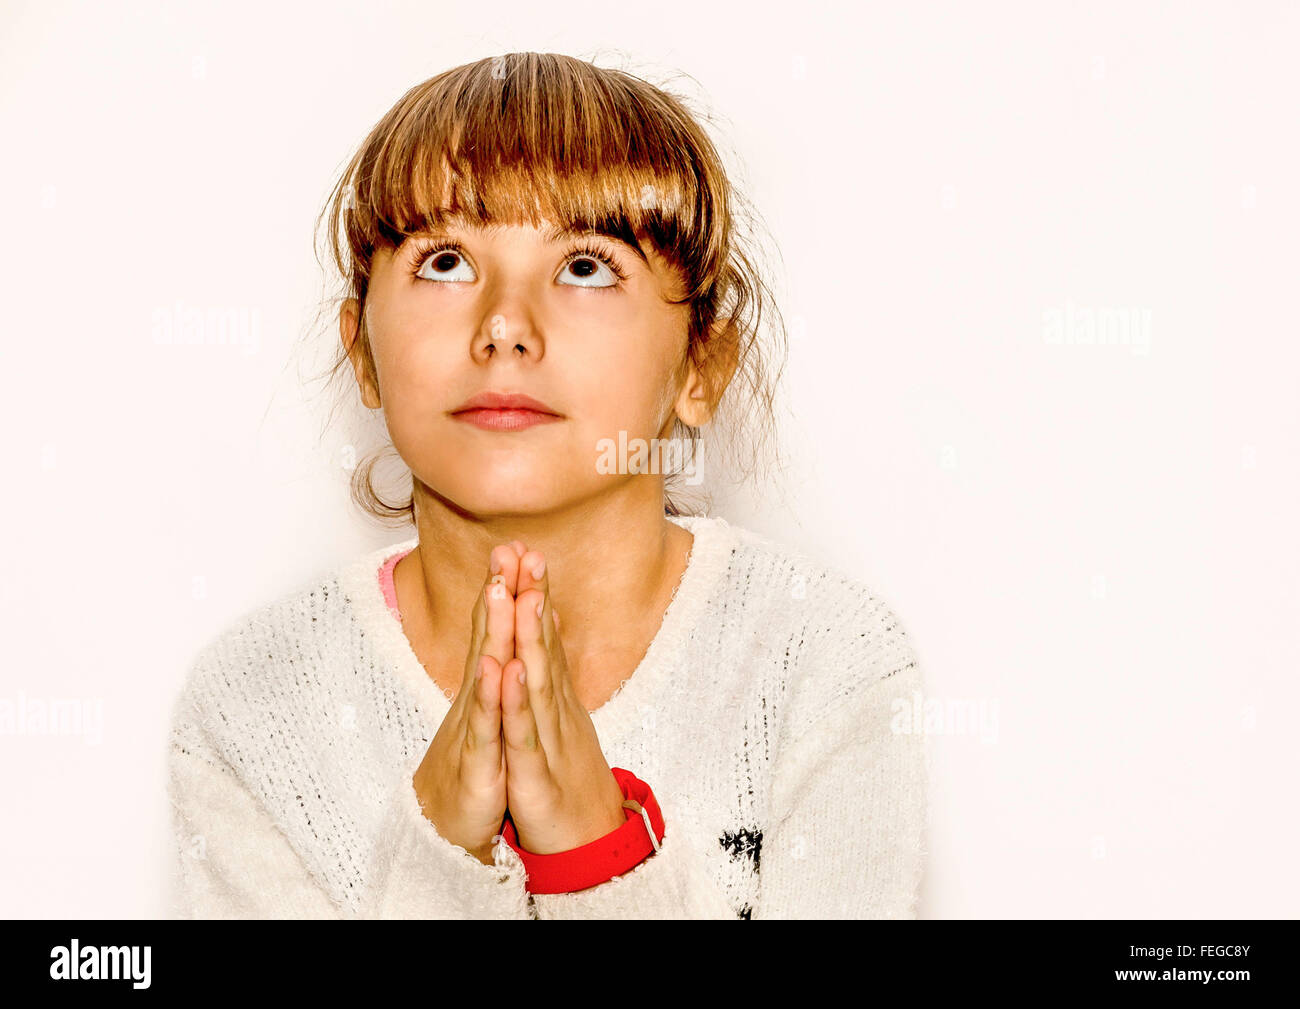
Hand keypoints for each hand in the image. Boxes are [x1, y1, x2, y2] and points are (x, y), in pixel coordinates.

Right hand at [410, 541, 526, 864]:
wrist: (448, 828)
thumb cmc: (476, 766)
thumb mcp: (494, 716)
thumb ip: (503, 672)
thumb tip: (515, 635)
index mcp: (489, 688)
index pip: (498, 630)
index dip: (509, 589)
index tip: (519, 546)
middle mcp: (477, 698)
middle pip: (488, 637)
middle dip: (497, 593)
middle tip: (505, 548)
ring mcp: (474, 727)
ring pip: (485, 671)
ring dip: (491, 630)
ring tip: (498, 590)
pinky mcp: (477, 762)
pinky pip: (485, 725)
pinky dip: (491, 696)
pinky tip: (497, 668)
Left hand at [499, 548, 628, 853]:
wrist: (589, 846)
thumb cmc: (569, 784)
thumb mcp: (560, 726)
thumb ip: (554, 679)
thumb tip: (552, 635)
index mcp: (555, 702)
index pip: (544, 640)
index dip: (535, 595)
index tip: (525, 551)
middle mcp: (556, 713)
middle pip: (544, 649)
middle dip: (534, 599)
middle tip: (527, 552)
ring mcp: (549, 742)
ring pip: (539, 683)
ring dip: (533, 638)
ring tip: (526, 595)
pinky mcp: (537, 776)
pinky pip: (525, 736)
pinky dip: (518, 703)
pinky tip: (511, 671)